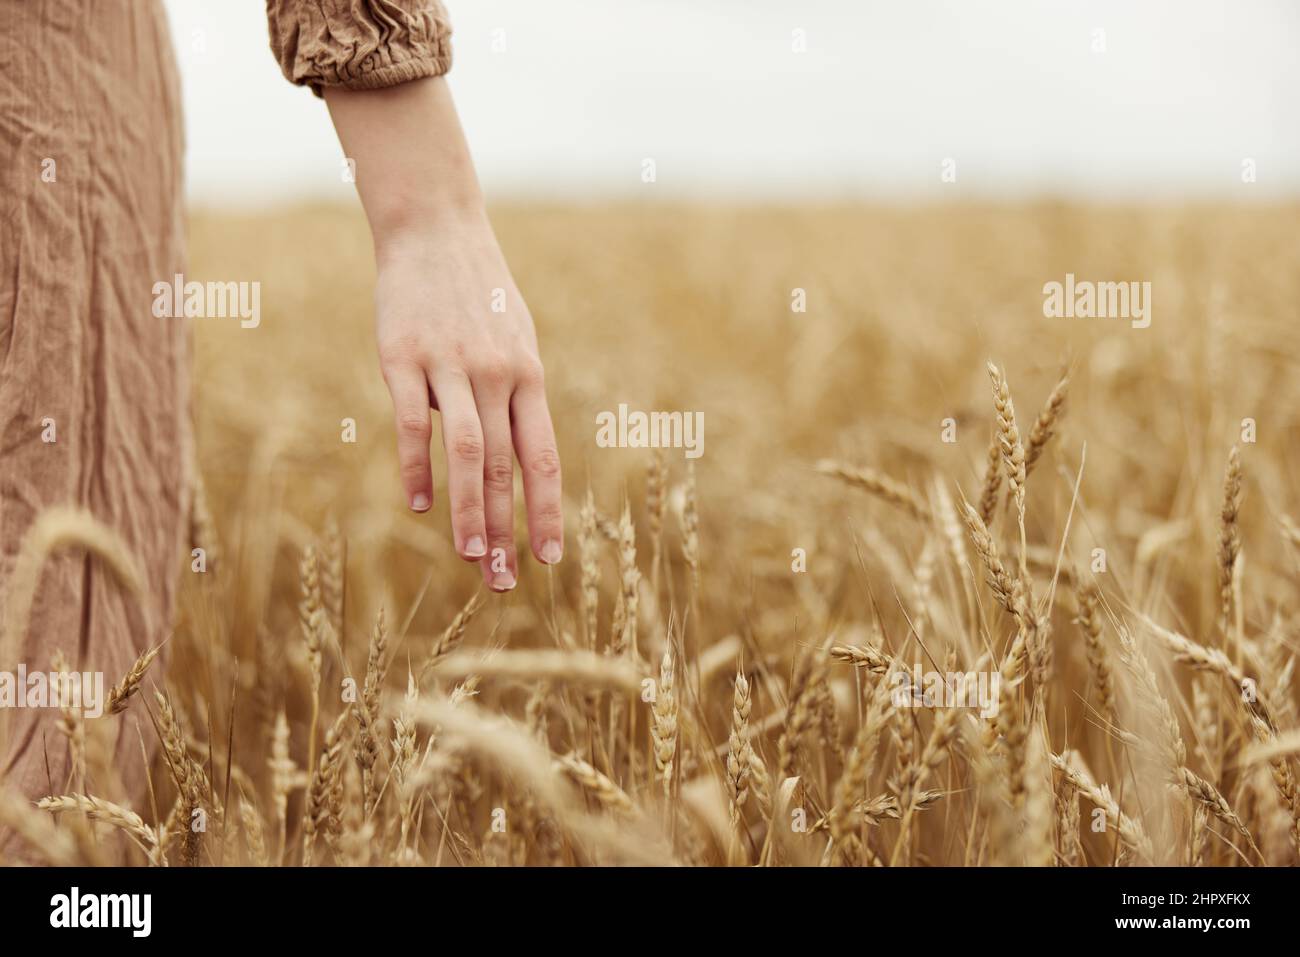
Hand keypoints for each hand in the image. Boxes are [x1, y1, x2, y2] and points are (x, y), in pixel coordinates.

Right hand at [375, 218, 562, 589]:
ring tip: (469, 556)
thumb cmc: (481, 295)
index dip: (547, 511)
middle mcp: (496, 376)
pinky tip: (419, 505)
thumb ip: (519, 399)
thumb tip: (523, 461)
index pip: (542, 458)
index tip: (549, 558)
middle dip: (504, 528)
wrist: (435, 231)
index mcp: (528, 376)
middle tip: (501, 579)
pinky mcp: (403, 357)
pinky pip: (412, 424)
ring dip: (468, 510)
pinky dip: (415, 467)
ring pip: (465, 453)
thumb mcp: (517, 341)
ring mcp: (449, 366)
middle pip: (503, 467)